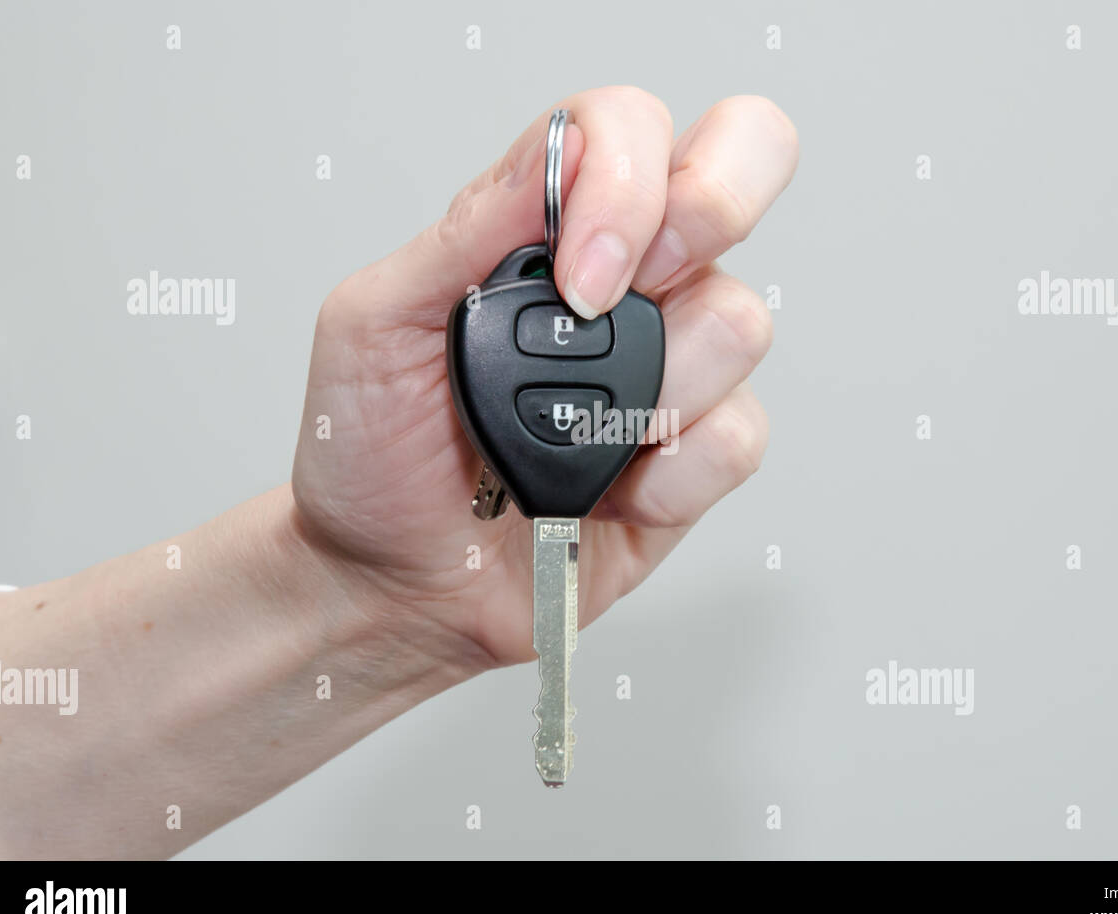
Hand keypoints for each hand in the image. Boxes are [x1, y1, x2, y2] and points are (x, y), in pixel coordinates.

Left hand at [292, 87, 797, 665]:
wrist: (392, 581)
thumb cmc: (372, 452)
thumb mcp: (374, 323)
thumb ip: (465, 231)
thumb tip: (556, 158)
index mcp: (545, 227)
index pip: (632, 129)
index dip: (628, 180)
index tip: (577, 279)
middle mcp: (628, 279)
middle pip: (746, 160)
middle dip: (711, 211)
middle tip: (629, 297)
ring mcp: (670, 362)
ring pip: (741, 321)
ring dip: (653, 391)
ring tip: (573, 437)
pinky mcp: (695, 455)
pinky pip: (739, 435)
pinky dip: (669, 476)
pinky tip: (609, 493)